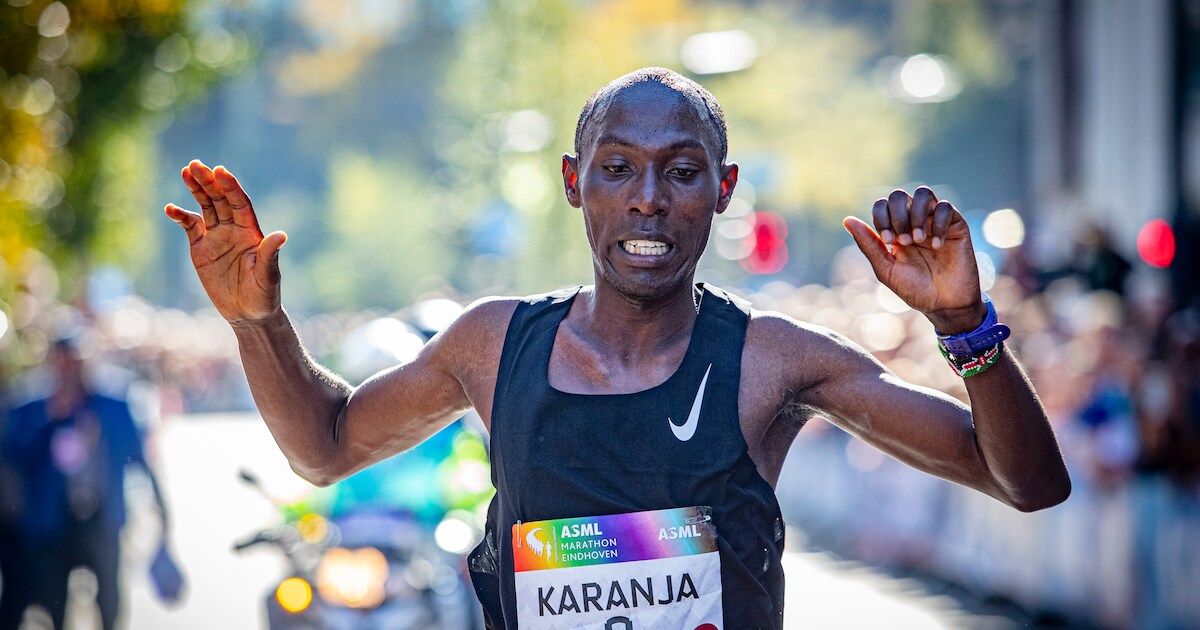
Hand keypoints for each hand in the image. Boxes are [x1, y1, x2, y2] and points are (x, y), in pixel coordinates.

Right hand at [164, 160, 286, 322]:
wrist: (248, 314)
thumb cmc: (264, 295)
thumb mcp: (268, 276)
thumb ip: (270, 255)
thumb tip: (280, 235)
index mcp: (251, 232)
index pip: (239, 203)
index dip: (231, 187)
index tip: (221, 171)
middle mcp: (234, 230)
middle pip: (220, 200)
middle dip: (209, 182)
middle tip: (196, 164)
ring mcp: (217, 237)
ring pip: (205, 207)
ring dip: (196, 190)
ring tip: (185, 171)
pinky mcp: (201, 249)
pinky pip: (190, 227)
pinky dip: (181, 217)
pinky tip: (170, 209)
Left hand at [843, 187, 984, 333]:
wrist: (945, 305)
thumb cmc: (914, 289)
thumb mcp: (886, 269)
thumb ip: (869, 245)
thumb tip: (847, 220)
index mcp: (895, 230)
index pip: (882, 205)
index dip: (881, 217)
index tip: (888, 240)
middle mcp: (914, 221)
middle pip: (899, 196)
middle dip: (897, 216)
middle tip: (904, 241)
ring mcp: (935, 222)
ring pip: (923, 194)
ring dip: (917, 214)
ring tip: (918, 239)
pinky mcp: (956, 226)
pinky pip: (946, 208)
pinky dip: (939, 224)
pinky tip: (938, 246)